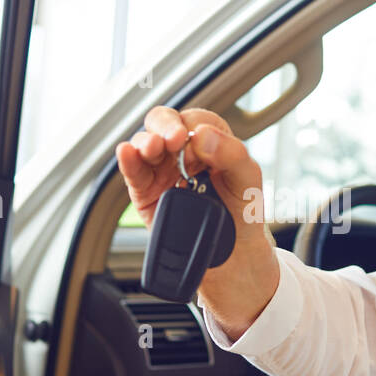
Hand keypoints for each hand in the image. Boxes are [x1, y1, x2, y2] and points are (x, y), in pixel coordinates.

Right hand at [114, 106, 279, 338]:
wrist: (232, 256)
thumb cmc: (242, 213)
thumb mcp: (248, 180)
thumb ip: (231, 153)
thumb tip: (201, 136)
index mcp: (210, 141)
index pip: (194, 119)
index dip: (192, 126)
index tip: (196, 143)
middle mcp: (182, 152)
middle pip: (162, 122)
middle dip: (164, 126)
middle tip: (173, 139)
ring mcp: (161, 171)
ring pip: (143, 144)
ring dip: (145, 142)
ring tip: (153, 148)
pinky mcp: (145, 192)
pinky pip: (132, 171)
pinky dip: (127, 160)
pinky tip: (127, 153)